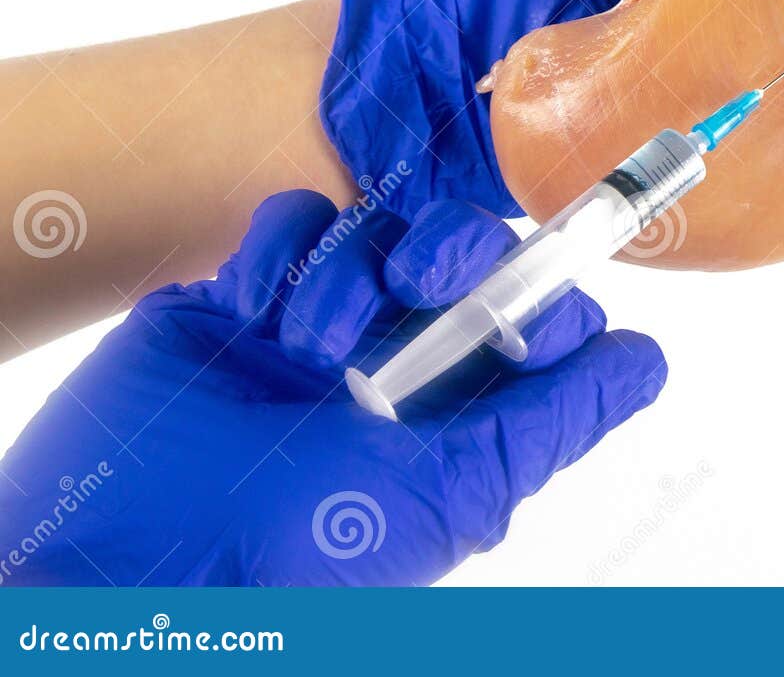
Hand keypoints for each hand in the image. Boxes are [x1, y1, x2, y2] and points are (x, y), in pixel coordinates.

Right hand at [0, 192, 664, 585]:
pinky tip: (255, 311)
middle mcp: (399, 360)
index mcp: (461, 410)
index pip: (540, 318)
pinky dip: (283, 251)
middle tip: (422, 284)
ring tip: (308, 346)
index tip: (534, 318)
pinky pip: (291, 222)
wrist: (133, 565)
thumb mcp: (450, 495)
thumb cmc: (300, 556)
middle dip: (458, 247)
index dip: (551, 299)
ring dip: (354, 268)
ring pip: (381, 227)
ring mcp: (318, 325)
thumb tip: (646, 363)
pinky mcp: (238, 300)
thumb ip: (549, 424)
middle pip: (467, 250)